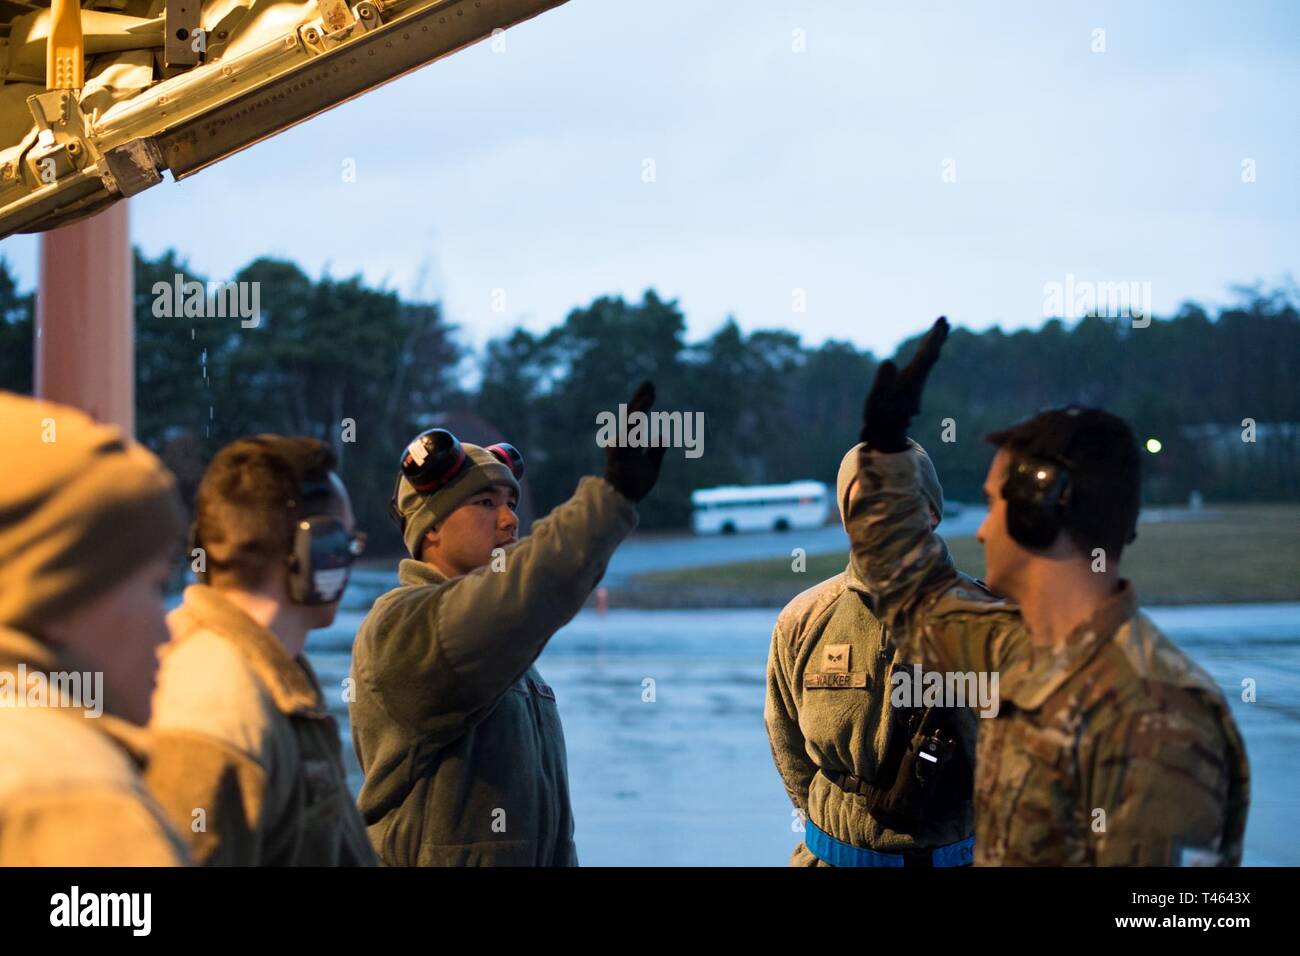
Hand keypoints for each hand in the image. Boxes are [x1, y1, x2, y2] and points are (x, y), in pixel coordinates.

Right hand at [604, 380, 667, 501]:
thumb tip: (662, 435)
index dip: (644, 402)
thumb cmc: (635, 484)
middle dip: (640, 399)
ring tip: (647, 396)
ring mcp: (621, 449)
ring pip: (630, 426)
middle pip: (633, 416)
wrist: (623, 502)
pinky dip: (632, 429)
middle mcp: (625, 442)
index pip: (638, 417)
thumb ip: (656, 451)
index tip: (651, 387)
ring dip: (638, 410)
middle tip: (649, 383)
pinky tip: (640, 416)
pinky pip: (626, 440)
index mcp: (632, 442)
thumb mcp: (652, 466)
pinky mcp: (618, 458)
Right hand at [861, 317, 948, 452]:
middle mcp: (917, 381)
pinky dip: (928, 348)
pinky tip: (929, 340)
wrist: (887, 433)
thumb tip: (889, 362)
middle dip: (937, 337)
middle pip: (931, 355)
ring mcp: (915, 381)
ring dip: (935, 340)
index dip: (931, 343)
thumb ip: (882, 381)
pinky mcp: (911, 382)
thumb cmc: (879, 418)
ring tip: (942, 324)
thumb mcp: (876, 401)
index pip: (924, 359)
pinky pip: (923, 361)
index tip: (938, 330)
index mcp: (910, 383)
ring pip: (929, 357)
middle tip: (944, 319)